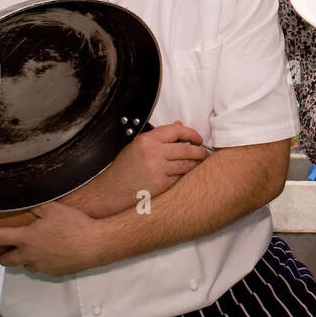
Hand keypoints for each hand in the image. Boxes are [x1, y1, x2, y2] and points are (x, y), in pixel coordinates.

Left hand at [0, 202, 110, 275]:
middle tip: (5, 249)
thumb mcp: (54, 209)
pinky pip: (41, 267)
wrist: (95, 244)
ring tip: (38, 246)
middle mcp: (29, 255)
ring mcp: (41, 266)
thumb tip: (25, 205)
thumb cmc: (74, 225)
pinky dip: (42, 260)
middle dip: (3, 255)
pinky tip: (54, 251)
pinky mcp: (53, 273)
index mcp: (26, 238)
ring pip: (26, 263)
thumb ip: (36, 208)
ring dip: (26, 257)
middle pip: (7, 259)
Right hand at [89, 121, 207, 216]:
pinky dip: (186, 176)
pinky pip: (180, 178)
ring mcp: (158, 170)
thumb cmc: (124, 168)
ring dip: (196, 164)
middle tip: (204, 153)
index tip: (198, 138)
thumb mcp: (137, 146)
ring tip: (199, 163)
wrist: (111, 190)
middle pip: (186, 149)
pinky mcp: (161, 185)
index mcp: (147, 140)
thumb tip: (179, 126)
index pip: (177, 131)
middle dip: (200, 151)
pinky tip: (187, 175)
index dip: (191, 133)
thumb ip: (159, 136)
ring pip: (186, 165)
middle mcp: (153, 153)